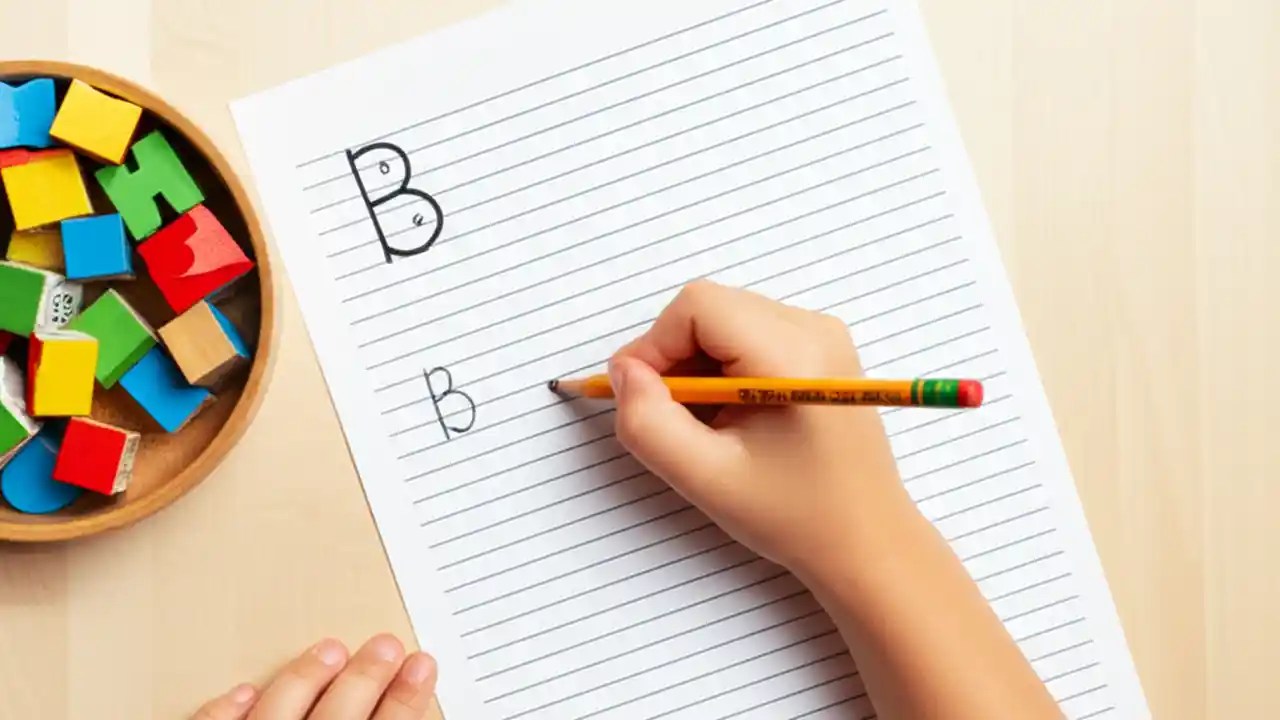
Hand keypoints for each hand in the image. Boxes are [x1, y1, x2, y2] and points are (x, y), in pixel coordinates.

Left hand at [192, 635, 435, 719]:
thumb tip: (404, 710)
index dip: (406, 697)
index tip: (421, 667)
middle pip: (339, 714)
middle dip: (366, 676)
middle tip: (385, 646)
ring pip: (278, 711)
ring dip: (304, 678)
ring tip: (327, 649)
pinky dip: (225, 713)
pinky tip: (241, 692)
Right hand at [610, 280, 906, 576]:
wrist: (867, 540)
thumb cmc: (793, 516)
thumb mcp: (705, 477)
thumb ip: (647, 422)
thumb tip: (623, 372)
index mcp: (793, 356)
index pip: (697, 307)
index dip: (654, 346)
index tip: (641, 399)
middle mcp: (814, 328)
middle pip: (710, 309)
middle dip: (674, 357)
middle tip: (672, 419)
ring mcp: (822, 335)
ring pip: (725, 320)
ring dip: (697, 365)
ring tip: (707, 424)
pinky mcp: (821, 349)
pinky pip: (749, 333)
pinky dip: (722, 368)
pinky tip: (731, 417)